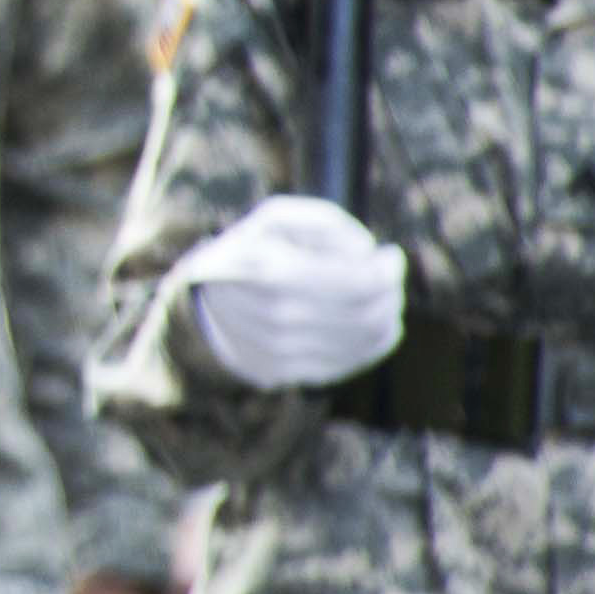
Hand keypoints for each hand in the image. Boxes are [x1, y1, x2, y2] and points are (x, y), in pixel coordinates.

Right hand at [182, 192, 407, 388]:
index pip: (360, 282)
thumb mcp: (277, 218)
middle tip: (388, 276)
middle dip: (390, 293)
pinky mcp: (286, 374)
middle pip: (367, 314)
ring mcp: (281, 351)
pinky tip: (365, 323)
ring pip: (365, 342)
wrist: (204, 302)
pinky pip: (350, 364)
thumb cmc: (251, 252)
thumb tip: (366, 251)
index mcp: (274, 272)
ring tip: (379, 297)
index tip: (390, 255)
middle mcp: (277, 318)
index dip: (387, 270)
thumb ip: (325, 222)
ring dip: (385, 317)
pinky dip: (369, 343)